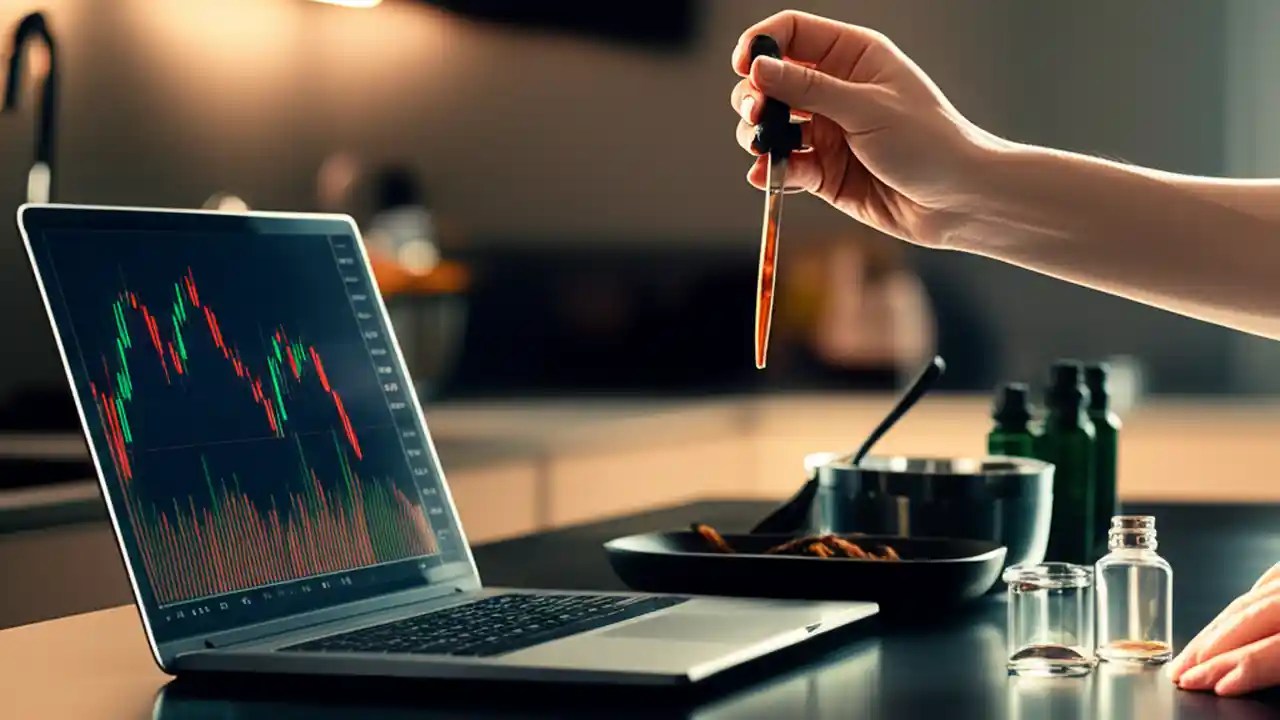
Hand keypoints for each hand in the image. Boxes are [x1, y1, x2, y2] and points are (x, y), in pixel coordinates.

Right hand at [730, 11, 1002, 246]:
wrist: (958, 202)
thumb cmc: (929, 143)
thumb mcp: (867, 107)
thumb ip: (809, 88)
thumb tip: (759, 69)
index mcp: (853, 57)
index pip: (793, 33)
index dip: (762, 44)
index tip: (745, 66)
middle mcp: (836, 91)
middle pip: (772, 81)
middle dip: (755, 97)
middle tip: (757, 116)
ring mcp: (828, 132)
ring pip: (772, 126)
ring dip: (759, 136)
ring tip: (764, 149)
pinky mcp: (824, 172)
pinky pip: (785, 166)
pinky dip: (771, 171)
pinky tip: (766, 176)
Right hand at [1171, 563, 1279, 695]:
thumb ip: (1279, 665)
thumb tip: (1234, 680)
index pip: (1266, 651)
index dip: (1231, 667)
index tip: (1202, 683)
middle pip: (1246, 622)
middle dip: (1208, 649)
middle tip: (1180, 671)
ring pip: (1249, 601)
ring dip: (1216, 628)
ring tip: (1193, 651)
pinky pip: (1269, 579)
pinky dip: (1245, 600)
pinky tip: (1233, 612)